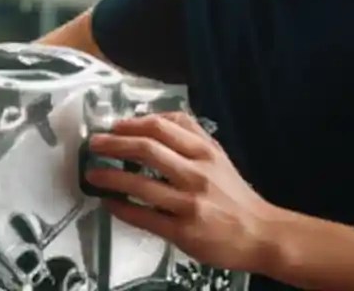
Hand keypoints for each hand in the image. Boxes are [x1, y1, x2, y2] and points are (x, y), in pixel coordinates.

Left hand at [84, 112, 280, 272]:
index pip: (161, 127)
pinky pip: (145, 217)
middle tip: (95, 144)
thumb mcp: (218, 157)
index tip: (114, 126)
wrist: (261, 233)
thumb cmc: (235, 195)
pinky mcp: (183, 230)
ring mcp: (190, 202)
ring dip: (110, 177)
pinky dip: (122, 208)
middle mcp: (196, 173)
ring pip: (141, 183)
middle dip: (114, 144)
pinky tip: (110, 203)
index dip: (132, 124)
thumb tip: (154, 121)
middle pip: (147, 148)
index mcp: (205, 151)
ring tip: (93, 174)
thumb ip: (191, 137)